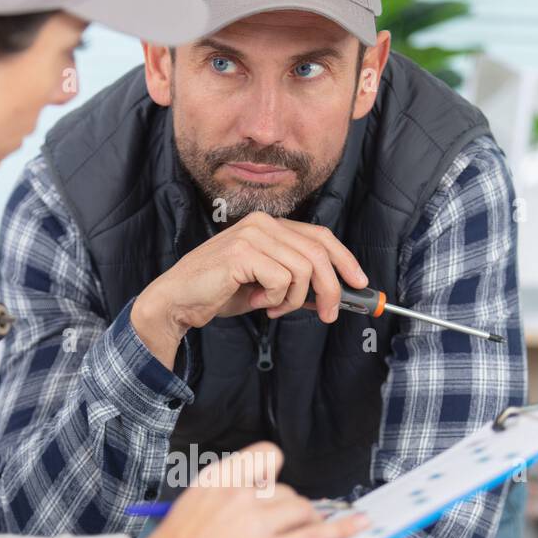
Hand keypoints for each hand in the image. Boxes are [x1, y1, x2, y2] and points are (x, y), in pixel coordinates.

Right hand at [130, 212, 367, 367]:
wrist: (179, 301)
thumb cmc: (219, 292)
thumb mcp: (265, 286)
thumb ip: (294, 282)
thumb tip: (330, 295)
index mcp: (269, 226)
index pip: (319, 235)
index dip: (344, 259)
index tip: (359, 282)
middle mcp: (262, 223)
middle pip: (317, 253)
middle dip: (330, 288)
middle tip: (326, 314)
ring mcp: (252, 235)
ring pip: (302, 270)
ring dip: (293, 299)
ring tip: (271, 307)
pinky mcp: (242, 252)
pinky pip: (281, 281)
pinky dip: (275, 300)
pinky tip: (256, 301)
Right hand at [131, 443, 370, 537]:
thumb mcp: (192, 509)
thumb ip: (225, 501)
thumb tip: (260, 503)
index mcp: (216, 479)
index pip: (265, 456)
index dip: (276, 476)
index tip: (276, 488)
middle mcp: (238, 493)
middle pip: (287, 491)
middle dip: (291, 511)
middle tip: (284, 531)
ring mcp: (254, 521)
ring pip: (303, 511)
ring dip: (305, 525)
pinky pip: (315, 536)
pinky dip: (341, 531)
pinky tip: (357, 527)